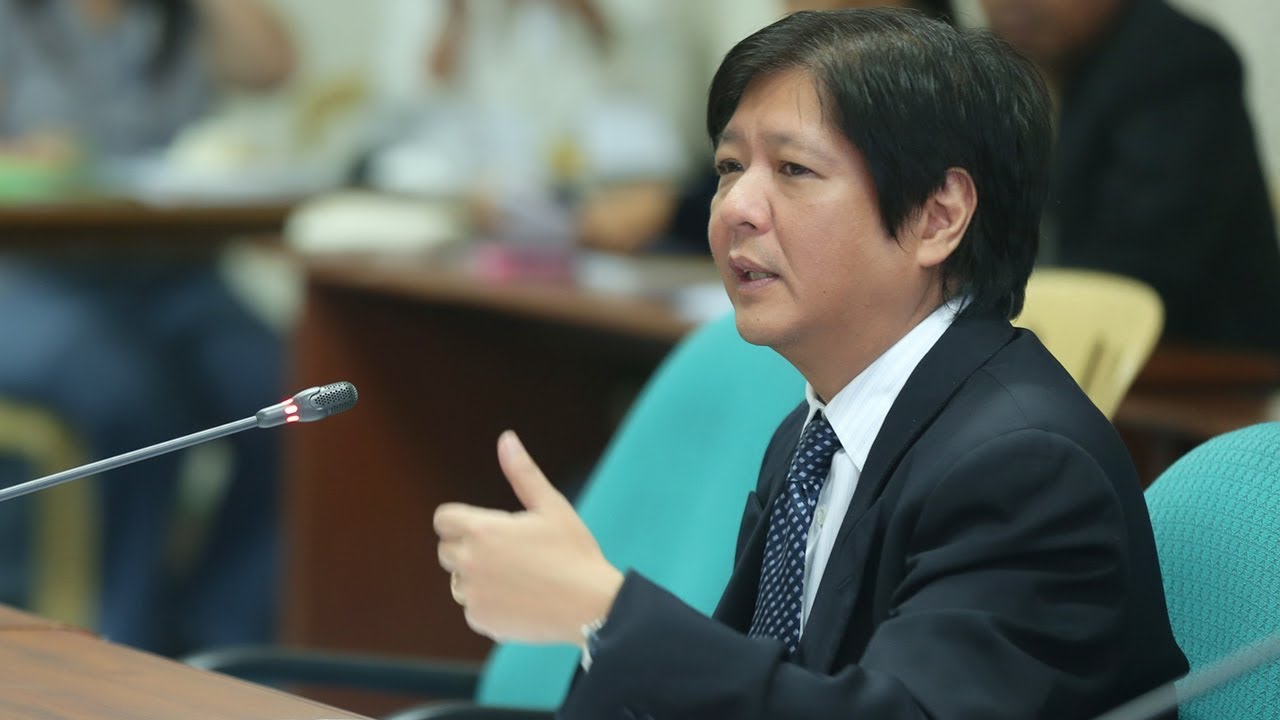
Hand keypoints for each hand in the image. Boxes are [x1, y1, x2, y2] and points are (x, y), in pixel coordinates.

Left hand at [434, 431, 622, 644]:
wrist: (591, 606)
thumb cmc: (574, 552)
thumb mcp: (551, 506)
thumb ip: (523, 473)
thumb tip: (507, 439)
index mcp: (482, 530)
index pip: (443, 520)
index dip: (461, 521)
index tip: (485, 528)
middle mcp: (469, 563)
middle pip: (447, 551)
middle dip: (470, 549)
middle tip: (510, 554)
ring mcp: (472, 595)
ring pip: (460, 582)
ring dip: (479, 579)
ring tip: (518, 579)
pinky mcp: (481, 621)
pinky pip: (474, 609)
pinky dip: (491, 606)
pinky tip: (521, 601)